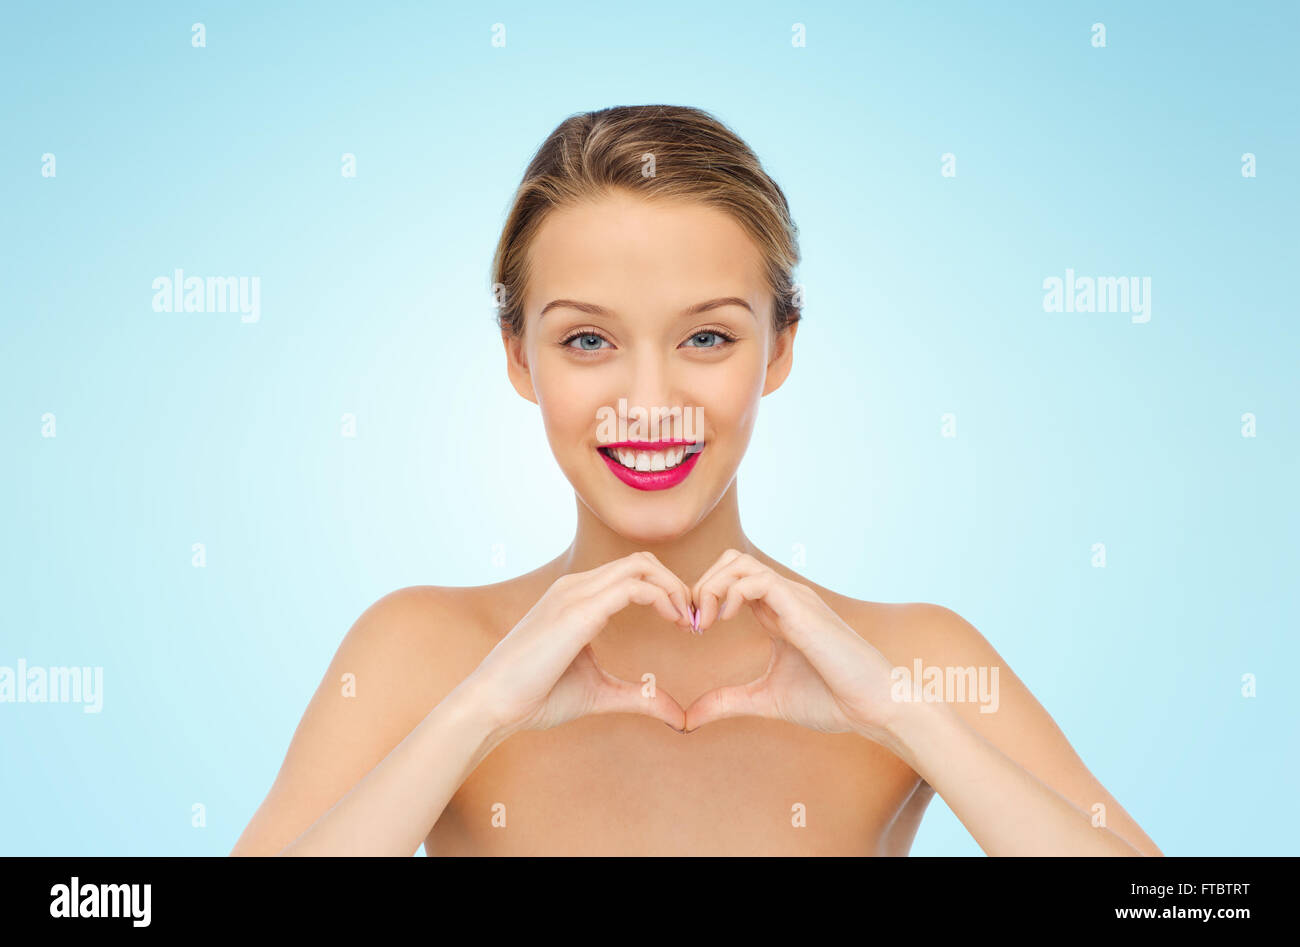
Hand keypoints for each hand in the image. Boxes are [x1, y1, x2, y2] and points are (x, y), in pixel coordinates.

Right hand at [463, 552, 694, 737]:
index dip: (667, 591)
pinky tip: (675, 621)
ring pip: (640, 565)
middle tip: (696, 619)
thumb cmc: (535, 696)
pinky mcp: (578, 612)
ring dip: (674, 588)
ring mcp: (575, 595)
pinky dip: (663, 597)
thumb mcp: (599, 693)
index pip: (632, 573)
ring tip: (688, 620)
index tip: (687, 623)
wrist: (492, 704)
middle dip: (676, 584)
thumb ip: (639, 696)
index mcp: (577, 598)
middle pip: (641, 561)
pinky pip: (632, 587)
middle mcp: (576, 587)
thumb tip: (677, 715)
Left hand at [683, 550, 902, 743]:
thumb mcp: (766, 700)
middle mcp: (784, 598)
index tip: (691, 630)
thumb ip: (727, 703)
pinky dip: (730, 593)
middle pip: (729, 562)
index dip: (703, 598)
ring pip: (739, 563)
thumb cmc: (832, 699)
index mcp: (777, 613)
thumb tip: (686, 719)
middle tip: (691, 623)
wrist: (874, 705)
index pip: (731, 581)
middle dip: (700, 585)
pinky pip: (757, 580)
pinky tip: (722, 620)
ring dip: (710, 586)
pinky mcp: (801, 608)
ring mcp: (794, 599)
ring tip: (703, 621)